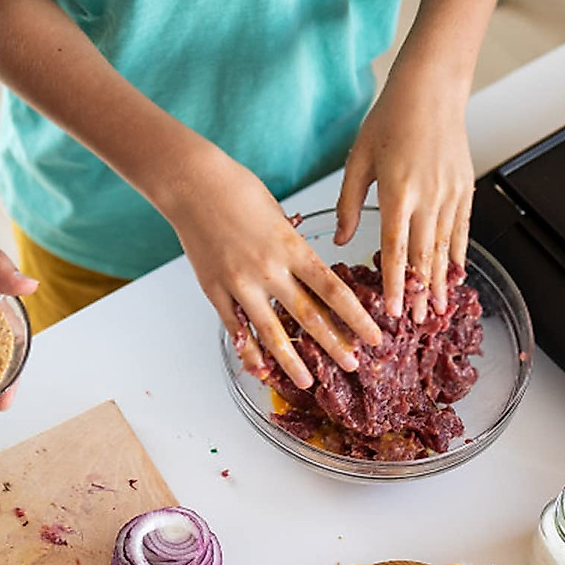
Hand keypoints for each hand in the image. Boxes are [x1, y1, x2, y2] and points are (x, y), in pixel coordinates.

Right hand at [165, 150, 382, 387]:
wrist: (190, 183)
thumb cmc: (237, 188)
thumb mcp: (279, 214)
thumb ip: (294, 248)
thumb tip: (310, 273)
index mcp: (292, 247)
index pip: (333, 291)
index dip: (357, 318)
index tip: (374, 336)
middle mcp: (269, 270)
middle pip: (310, 316)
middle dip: (334, 345)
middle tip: (353, 366)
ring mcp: (240, 283)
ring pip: (272, 332)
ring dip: (293, 361)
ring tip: (310, 382)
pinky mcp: (214, 290)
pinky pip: (236, 329)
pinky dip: (250, 352)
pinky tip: (262, 369)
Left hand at [335, 59, 473, 322]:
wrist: (432, 90)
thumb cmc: (390, 119)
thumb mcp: (359, 159)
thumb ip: (350, 203)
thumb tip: (344, 241)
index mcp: (398, 192)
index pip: (395, 249)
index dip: (394, 283)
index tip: (391, 310)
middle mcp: (428, 198)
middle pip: (423, 256)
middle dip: (418, 292)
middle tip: (415, 323)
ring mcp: (450, 195)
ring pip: (445, 248)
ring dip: (440, 281)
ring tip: (437, 309)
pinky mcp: (464, 189)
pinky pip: (461, 231)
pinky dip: (458, 256)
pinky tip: (454, 276)